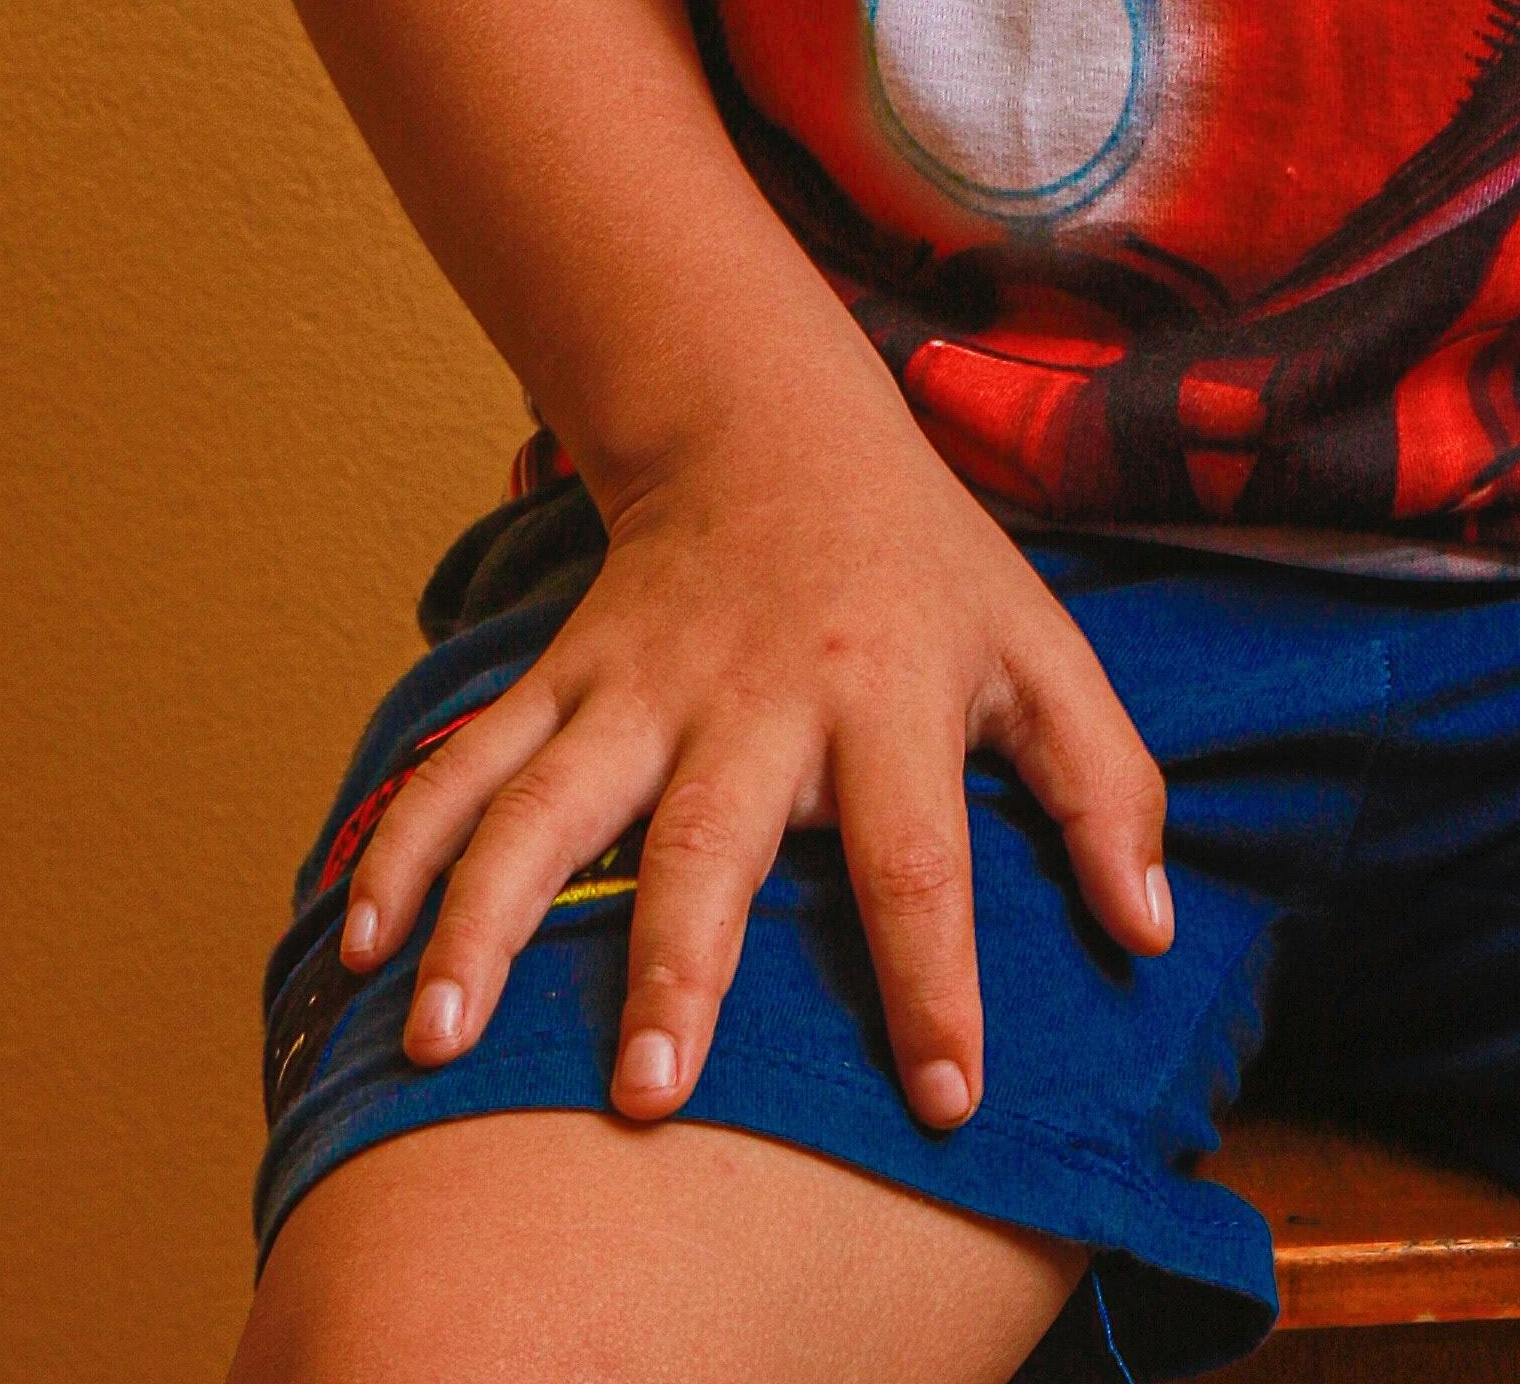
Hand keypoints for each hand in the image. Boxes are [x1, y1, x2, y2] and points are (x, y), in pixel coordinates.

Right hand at [335, 366, 1171, 1131]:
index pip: (919, 859)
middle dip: (673, 965)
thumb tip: (1151, 930)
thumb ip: (1108, 786)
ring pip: (545, 804)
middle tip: (648, 1091)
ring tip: (447, 1040)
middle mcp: (751, 697)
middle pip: (707, 840)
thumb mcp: (1041, 649)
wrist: (770, 418)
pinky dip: (404, 847)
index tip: (947, 1101)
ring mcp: (635, 686)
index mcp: (886, 694)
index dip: (937, 982)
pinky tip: (367, 948)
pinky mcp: (558, 678)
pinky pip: (465, 762)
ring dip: (489, 919)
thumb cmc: (923, 564)